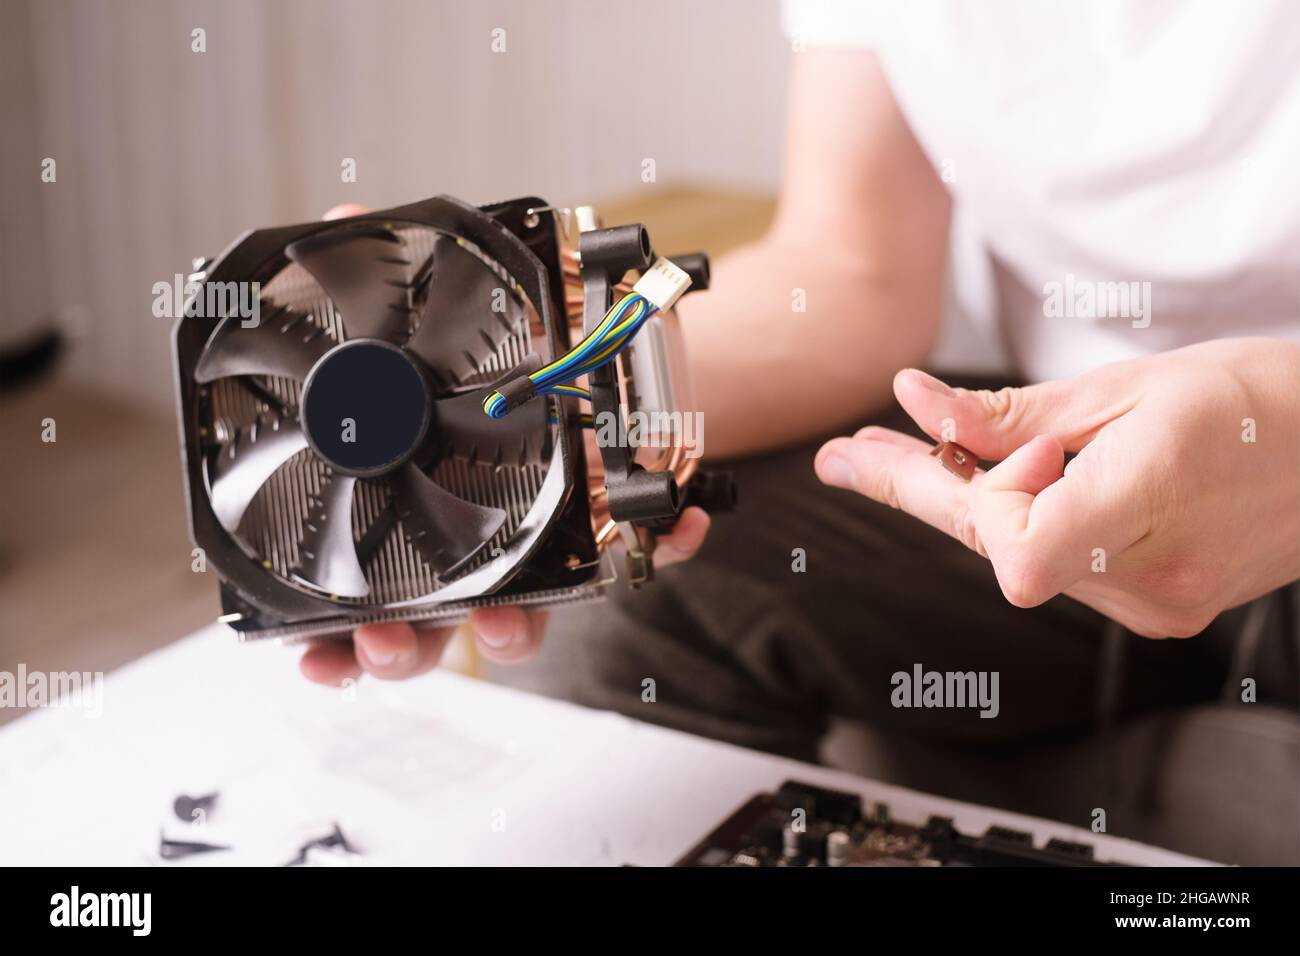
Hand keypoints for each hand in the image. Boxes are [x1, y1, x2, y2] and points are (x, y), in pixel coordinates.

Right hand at [299, 202, 709, 682]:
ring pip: (520, 614)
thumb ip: (386, 283)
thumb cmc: (501, 353)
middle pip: (429, 625)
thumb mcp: (436, 313)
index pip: (365, 586)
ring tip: (504, 623)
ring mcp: (542, 546)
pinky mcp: (618, 524)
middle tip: (387, 645)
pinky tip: (679, 527)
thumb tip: (344, 222)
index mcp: (418, 510)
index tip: (307, 650)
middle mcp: (473, 543)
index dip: (330, 633)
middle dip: (401, 650)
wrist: (599, 344)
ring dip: (508, 629)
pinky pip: (643, 548)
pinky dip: (665, 543)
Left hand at [814, 338, 1299, 637]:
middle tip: (851, 452)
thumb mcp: (1128, 387)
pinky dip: (1025, 519)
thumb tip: (916, 405)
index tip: (943, 446)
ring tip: (923, 450)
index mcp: (1152, 498)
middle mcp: (1152, 573)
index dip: (968, 500)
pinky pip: (1059, 565)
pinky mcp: (1159, 609)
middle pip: (995, 548)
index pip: (1015, 549)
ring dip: (974, 502)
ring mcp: (1156, 602)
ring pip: (1019, 556)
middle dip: (920, 491)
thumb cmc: (1259, 402)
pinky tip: (1013, 478)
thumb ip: (1012, 415)